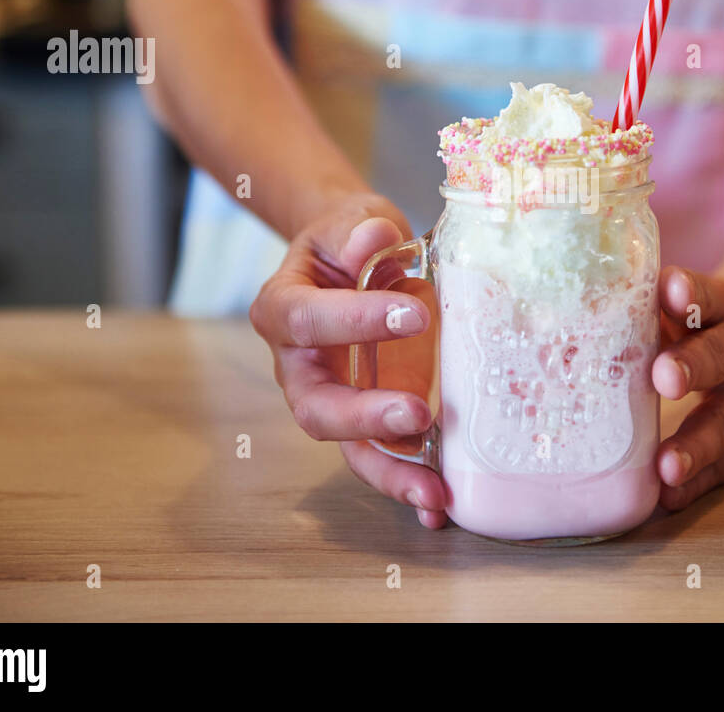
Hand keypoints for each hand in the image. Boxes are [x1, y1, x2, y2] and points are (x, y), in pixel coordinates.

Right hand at [249, 192, 448, 527]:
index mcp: (283, 309)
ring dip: (390, 471)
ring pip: (347, 446)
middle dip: (364, 416)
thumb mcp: (352, 218)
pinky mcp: (365, 417)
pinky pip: (379, 454)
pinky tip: (440, 505)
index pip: (308, 320)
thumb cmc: (351, 238)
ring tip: (433, 492)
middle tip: (417, 414)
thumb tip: (372, 240)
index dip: (355, 321)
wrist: (355, 254)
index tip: (415, 314)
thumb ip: (358, 228)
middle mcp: (298, 365)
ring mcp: (331, 397)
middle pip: (317, 405)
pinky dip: (406, 480)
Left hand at [650, 262, 723, 510]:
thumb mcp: (690, 303)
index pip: (708, 295)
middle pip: (721, 357)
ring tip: (666, 467)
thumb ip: (647, 311)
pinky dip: (698, 482)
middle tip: (663, 378)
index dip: (690, 293)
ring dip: (696, 446)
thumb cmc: (712, 319)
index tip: (672, 291)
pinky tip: (670, 497)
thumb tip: (578, 322)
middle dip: (693, 368)